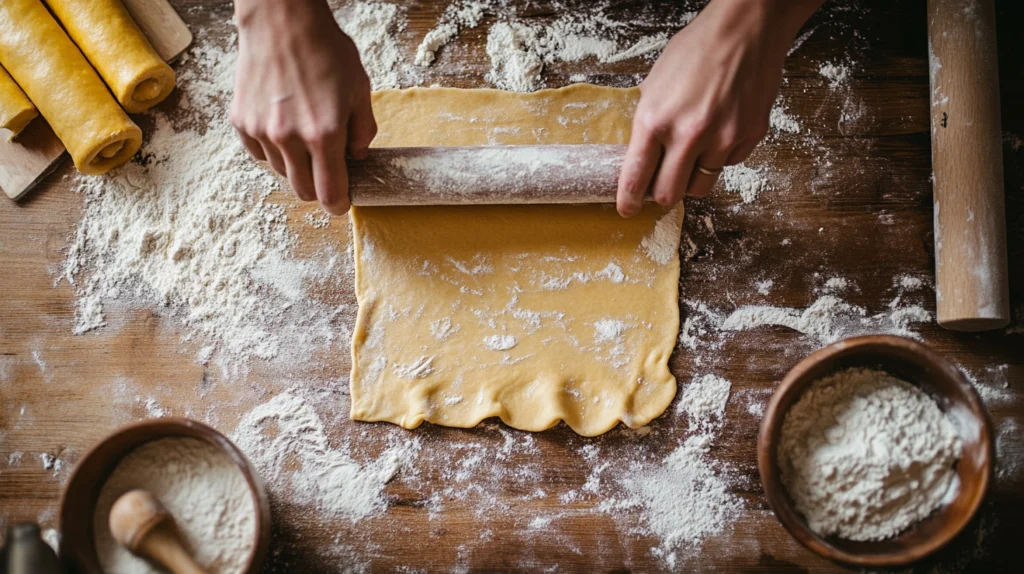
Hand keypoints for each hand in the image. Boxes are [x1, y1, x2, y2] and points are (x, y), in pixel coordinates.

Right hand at [230, 0, 376, 214]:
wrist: (281, 21)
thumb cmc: (325, 50)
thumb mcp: (359, 89)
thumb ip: (363, 130)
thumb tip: (357, 158)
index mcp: (324, 135)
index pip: (329, 194)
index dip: (338, 204)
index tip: (341, 202)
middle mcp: (290, 139)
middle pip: (303, 191)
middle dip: (319, 188)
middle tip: (327, 171)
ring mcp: (262, 131)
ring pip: (281, 173)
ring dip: (296, 166)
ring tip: (305, 137)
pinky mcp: (242, 122)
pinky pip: (259, 154)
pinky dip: (273, 150)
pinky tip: (283, 126)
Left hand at [616, 0, 822, 216]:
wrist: (745, 29)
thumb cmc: (697, 50)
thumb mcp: (655, 84)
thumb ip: (648, 123)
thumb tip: (641, 156)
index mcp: (655, 119)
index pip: (636, 177)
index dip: (628, 200)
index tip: (626, 209)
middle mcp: (688, 134)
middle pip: (669, 195)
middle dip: (662, 194)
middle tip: (662, 184)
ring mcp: (722, 138)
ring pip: (701, 186)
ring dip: (692, 179)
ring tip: (692, 154)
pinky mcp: (748, 137)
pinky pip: (728, 165)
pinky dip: (720, 157)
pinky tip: (719, 130)